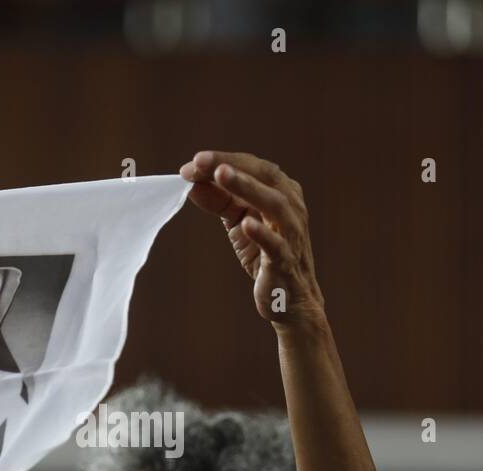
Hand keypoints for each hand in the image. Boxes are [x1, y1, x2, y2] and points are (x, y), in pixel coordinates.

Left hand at [180, 150, 324, 325]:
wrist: (287, 298)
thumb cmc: (263, 253)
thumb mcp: (238, 221)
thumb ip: (219, 200)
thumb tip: (190, 182)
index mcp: (281, 191)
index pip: (252, 166)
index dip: (223, 160)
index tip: (194, 162)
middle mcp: (291, 206)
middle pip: (265, 176)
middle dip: (232, 165)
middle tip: (201, 161)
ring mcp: (292, 233)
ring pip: (274, 203)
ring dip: (247, 187)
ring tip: (221, 175)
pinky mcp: (287, 261)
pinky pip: (277, 245)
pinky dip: (262, 233)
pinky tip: (246, 224)